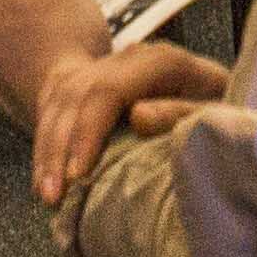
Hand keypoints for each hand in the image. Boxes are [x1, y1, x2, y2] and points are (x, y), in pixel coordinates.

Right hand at [29, 38, 228, 207]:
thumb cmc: (212, 108)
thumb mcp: (213, 109)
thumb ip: (184, 112)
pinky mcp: (81, 87)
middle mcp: (126, 59)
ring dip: (48, 153)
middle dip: (62, 148)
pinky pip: (52, 117)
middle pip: (79, 97)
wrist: (197, 84)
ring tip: (46, 196)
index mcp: (161, 61)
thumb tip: (138, 117)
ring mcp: (99, 69)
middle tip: (56, 195)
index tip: (80, 173)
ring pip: (60, 106)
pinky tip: (43, 183)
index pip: (110, 89)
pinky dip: (45, 152)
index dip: (89, 130)